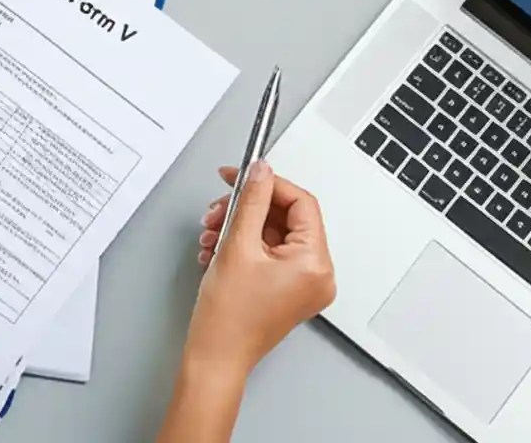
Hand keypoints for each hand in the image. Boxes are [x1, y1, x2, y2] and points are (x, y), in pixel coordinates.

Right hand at [185, 161, 335, 378]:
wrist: (215, 358)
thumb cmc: (228, 318)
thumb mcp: (237, 245)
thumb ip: (252, 201)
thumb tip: (261, 172)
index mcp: (315, 263)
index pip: (301, 203)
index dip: (269, 184)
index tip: (243, 175)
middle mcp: (318, 274)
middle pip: (287, 218)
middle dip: (247, 209)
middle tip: (219, 207)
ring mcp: (305, 284)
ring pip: (274, 234)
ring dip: (240, 226)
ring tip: (212, 233)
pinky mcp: (289, 289)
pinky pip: (271, 253)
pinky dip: (244, 245)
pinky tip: (218, 248)